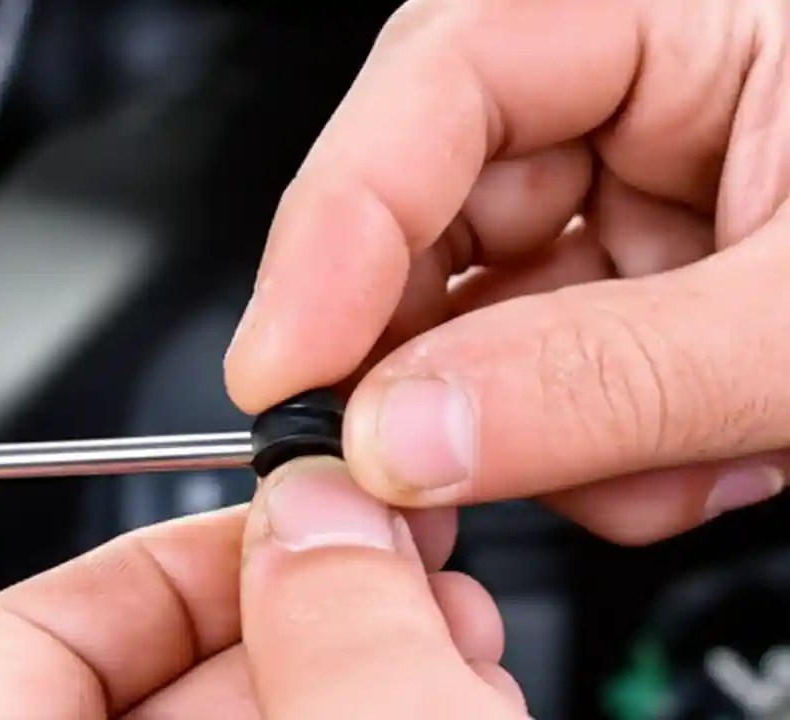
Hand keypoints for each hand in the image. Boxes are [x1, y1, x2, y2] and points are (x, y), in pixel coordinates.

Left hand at [0, 458, 527, 718]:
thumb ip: (338, 632)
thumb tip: (314, 516)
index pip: (9, 649)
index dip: (137, 565)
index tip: (257, 526)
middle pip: (141, 683)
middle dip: (288, 602)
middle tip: (391, 558)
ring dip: (346, 661)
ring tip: (451, 628)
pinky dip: (361, 716)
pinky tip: (450, 693)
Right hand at [225, 0, 787, 543]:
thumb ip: (601, 379)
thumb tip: (403, 437)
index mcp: (684, 16)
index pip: (444, 78)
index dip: (339, 225)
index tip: (284, 366)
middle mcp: (644, 96)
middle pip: (437, 213)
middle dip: (431, 358)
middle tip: (399, 464)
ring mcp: (641, 200)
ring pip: (486, 322)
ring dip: (544, 431)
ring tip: (666, 467)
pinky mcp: (649, 294)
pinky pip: (551, 379)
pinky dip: (598, 454)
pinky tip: (688, 463)